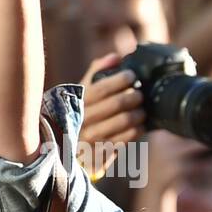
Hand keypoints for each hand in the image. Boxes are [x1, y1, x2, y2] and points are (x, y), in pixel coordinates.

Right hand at [77, 52, 143, 176]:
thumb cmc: (81, 113)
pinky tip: (141, 125)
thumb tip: (115, 57)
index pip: (100, 89)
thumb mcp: (82, 92)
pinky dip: (137, 130)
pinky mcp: (99, 154)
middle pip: (116, 104)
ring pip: (124, 122)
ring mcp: (89, 139)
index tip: (131, 75)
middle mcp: (80, 120)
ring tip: (143, 110)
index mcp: (74, 102)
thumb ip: (96, 73)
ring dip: (139, 114)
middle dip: (134, 97)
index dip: (119, 80)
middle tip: (141, 94)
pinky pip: (125, 140)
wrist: (68, 148)